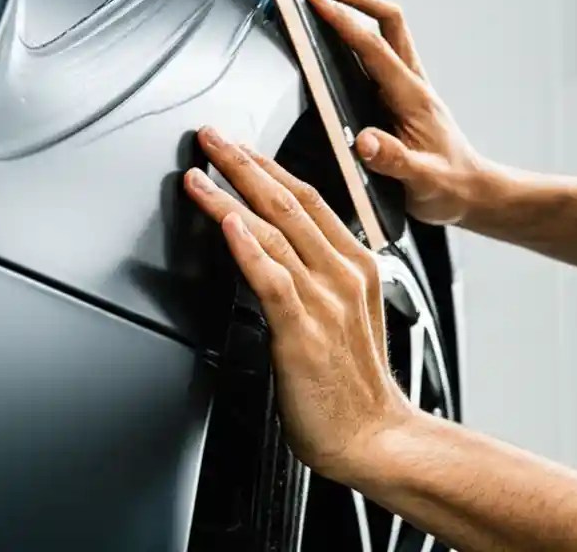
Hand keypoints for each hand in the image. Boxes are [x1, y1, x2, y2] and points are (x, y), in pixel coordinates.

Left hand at [183, 126, 413, 483]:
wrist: (375, 438)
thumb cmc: (354, 387)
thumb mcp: (349, 314)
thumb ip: (323, 278)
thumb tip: (283, 251)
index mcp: (356, 266)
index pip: (309, 198)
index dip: (269, 166)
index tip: (240, 146)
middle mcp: (342, 275)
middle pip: (289, 202)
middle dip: (244, 164)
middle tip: (211, 137)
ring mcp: (324, 301)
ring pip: (275, 232)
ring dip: (232, 196)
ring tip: (200, 173)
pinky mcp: (302, 332)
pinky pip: (272, 279)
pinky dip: (248, 247)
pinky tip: (227, 224)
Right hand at [304, 0, 491, 224]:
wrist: (472, 191)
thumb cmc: (449, 187)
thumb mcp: (424, 181)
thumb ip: (395, 162)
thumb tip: (363, 142)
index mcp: (411, 96)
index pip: (373, 46)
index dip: (342, 19)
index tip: (312, 0)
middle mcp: (409, 82)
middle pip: (384, 20)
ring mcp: (405, 86)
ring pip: (382, 31)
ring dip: (352, 10)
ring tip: (315, 0)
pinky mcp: (398, 95)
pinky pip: (375, 53)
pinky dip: (353, 36)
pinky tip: (330, 40)